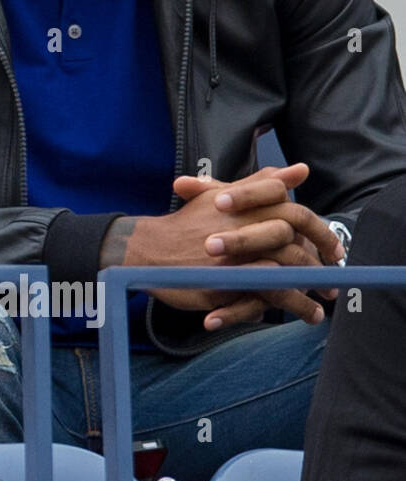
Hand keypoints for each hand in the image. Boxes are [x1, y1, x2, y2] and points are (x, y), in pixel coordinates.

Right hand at [101, 169, 341, 330]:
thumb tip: (299, 169)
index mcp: (245, 204)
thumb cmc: (186, 224)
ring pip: (287, 271)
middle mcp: (242, 225)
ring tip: (320, 306)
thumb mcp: (223, 196)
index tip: (333, 250)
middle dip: (317, 265)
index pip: (295, 213)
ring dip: (309, 291)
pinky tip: (303, 311)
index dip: (319, 232)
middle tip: (329, 282)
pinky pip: (270, 292)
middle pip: (294, 244)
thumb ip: (262, 184)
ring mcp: (235, 255)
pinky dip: (292, 303)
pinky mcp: (227, 280)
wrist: (147, 249)